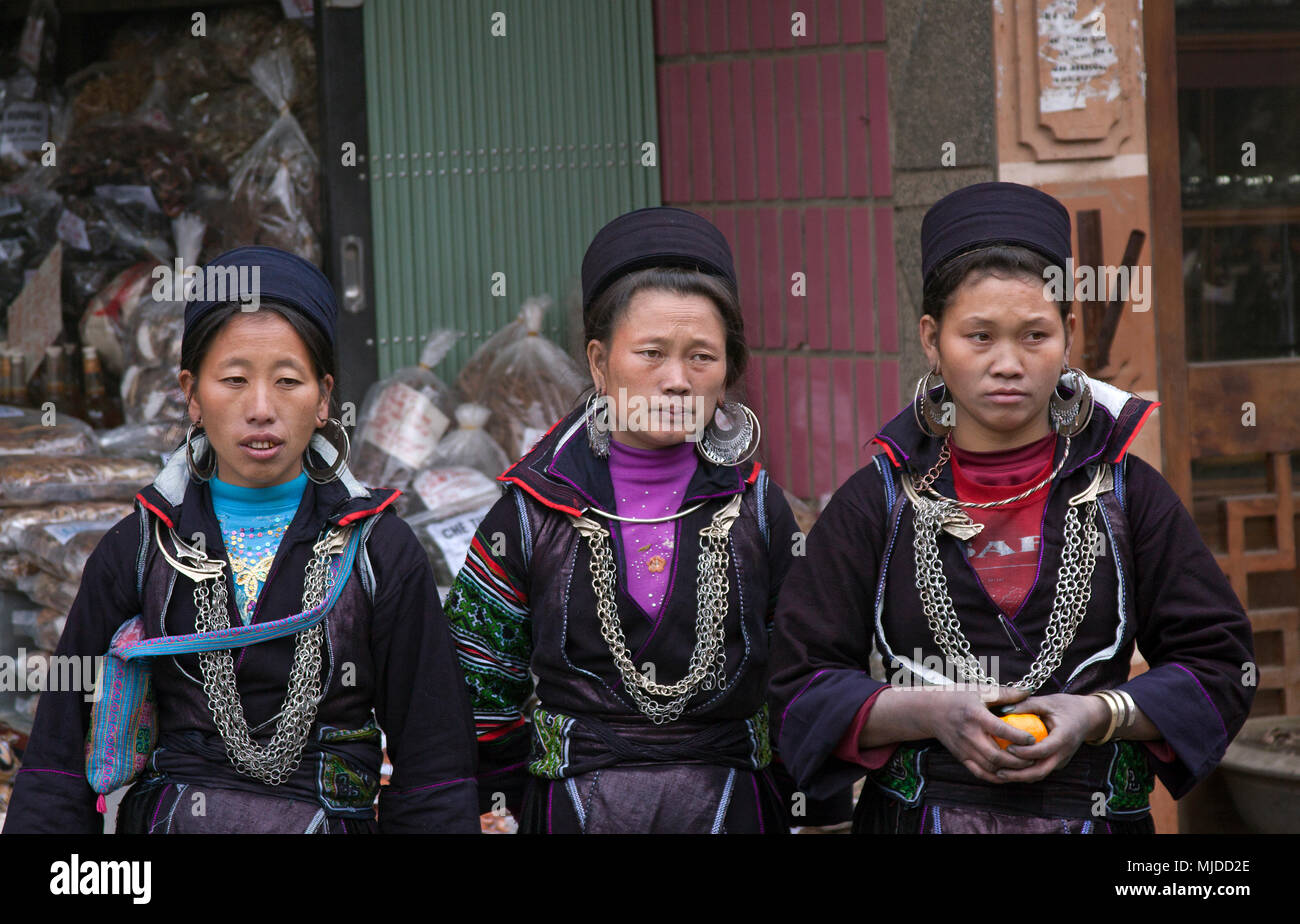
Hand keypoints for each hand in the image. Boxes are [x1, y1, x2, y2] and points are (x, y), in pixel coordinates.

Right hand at [915, 685, 1038, 783]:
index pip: (1000, 730)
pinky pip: (980, 773)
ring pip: (990, 767)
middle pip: (996, 755)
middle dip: (1019, 761)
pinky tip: (1008, 774)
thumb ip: (1005, 693)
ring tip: (1025, 766)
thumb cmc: (957, 697)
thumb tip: (1029, 692)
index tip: (1033, 739)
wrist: (930, 711)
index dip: (1019, 737)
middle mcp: (969, 735)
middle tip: (1034, 757)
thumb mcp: (979, 690)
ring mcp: (964, 749)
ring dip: (1010, 771)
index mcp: (975, 716)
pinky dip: (996, 777)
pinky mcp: (961, 757)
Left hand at [994, 693, 1109, 783]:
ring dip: (1020, 777)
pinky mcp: (1057, 763)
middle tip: (998, 771)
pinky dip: (1025, 772)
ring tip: (999, 774)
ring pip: (1040, 774)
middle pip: (1041, 771)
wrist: (1088, 717)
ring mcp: (1061, 760)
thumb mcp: (1047, 701)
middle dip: (1019, 774)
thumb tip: (1001, 710)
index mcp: (1063, 738)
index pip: (1043, 751)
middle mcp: (1063, 753)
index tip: (1008, 748)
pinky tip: (1009, 769)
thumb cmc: (1066, 706)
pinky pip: (1040, 770)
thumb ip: (1026, 705)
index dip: (1024, 752)